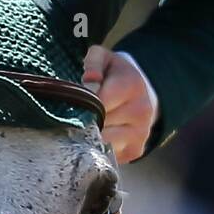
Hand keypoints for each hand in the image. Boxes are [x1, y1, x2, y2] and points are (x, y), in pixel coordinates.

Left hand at [82, 44, 155, 162]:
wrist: (140, 94)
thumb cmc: (114, 75)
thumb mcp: (103, 58)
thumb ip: (93, 62)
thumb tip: (89, 81)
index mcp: (133, 85)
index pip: (100, 101)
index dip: (82, 103)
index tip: (72, 101)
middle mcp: (141, 111)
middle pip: (101, 123)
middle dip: (84, 120)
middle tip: (72, 115)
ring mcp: (141, 134)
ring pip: (104, 142)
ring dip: (89, 137)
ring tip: (82, 126)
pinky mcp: (135, 151)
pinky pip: (108, 155)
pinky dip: (97, 148)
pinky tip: (93, 137)